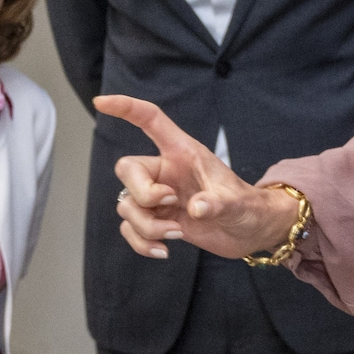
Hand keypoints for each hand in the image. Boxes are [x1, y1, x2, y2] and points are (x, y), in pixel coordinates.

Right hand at [93, 95, 301, 261]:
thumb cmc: (248, 207)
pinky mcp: (158, 220)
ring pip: (127, 205)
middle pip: (126, 169)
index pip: (150, 121)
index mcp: (183, 152)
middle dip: (141, 193)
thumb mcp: (238, 203)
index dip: (126, 108)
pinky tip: (164, 251)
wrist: (251, 233)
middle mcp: (166, 171)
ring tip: (175, 234)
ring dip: (146, 226)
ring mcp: (160, 197)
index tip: (102, 102)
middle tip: (170, 203)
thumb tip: (195, 209)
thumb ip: (217, 204)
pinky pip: (130, 228)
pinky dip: (142, 243)